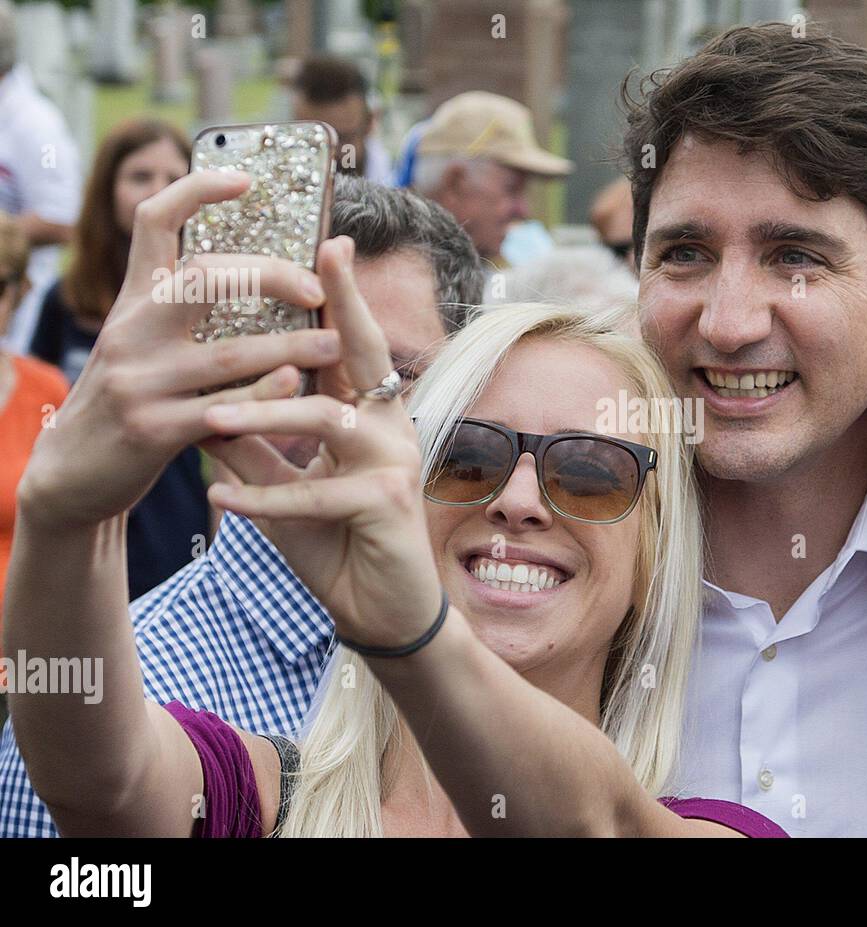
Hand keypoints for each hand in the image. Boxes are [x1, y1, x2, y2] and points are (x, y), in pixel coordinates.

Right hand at [18, 170, 339, 528]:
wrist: (72, 475)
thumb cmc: (129, 402)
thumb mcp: (141, 345)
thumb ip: (182, 313)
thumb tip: (254, 276)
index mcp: (134, 301)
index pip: (154, 222)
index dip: (196, 190)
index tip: (245, 178)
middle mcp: (132, 330)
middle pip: (204, 279)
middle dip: (271, 276)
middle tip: (319, 287)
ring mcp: (140, 380)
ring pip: (228, 352)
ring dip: (290, 346)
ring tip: (335, 343)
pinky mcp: (152, 429)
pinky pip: (220, 409)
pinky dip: (262, 396)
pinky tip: (295, 387)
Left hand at [199, 237, 440, 645]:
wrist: (380, 610)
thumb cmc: (335, 541)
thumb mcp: (285, 487)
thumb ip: (255, 445)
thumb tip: (208, 403)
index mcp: (369, 414)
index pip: (351, 346)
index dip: (341, 296)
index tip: (327, 242)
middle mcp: (390, 427)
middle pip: (365, 354)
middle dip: (343, 303)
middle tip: (320, 254)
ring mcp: (393, 463)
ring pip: (325, 422)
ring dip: (264, 415)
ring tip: (208, 417)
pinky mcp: (385, 505)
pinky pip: (315, 494)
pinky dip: (263, 499)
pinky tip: (221, 505)